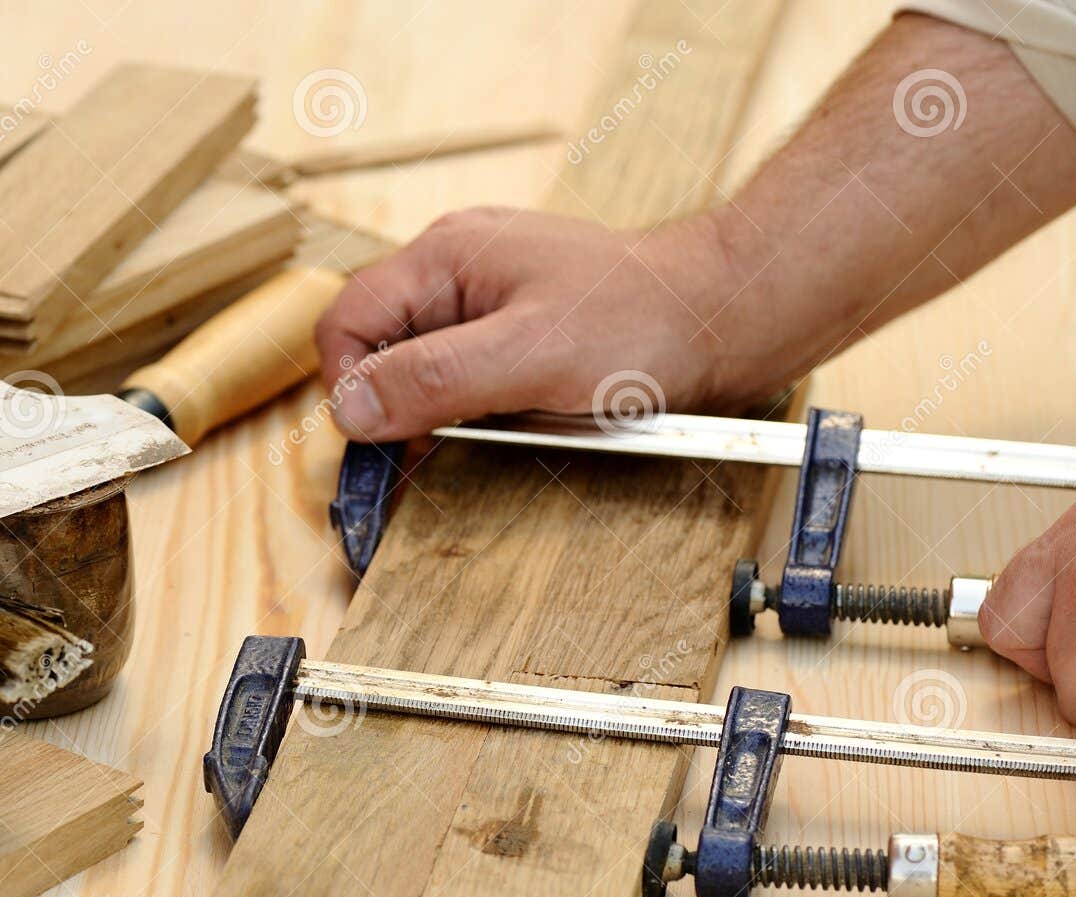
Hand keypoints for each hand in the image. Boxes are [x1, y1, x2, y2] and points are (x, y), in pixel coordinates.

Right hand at [316, 207, 749, 440]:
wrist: (727, 317)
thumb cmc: (644, 322)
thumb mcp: (528, 356)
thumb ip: (434, 379)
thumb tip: (350, 407)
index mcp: (445, 258)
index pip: (347, 321)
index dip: (351, 388)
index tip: (383, 443)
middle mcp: (458, 273)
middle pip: (381, 350)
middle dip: (401, 409)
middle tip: (434, 459)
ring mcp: (491, 303)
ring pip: (427, 373)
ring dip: (447, 418)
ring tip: (495, 437)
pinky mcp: (522, 334)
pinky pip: (473, 381)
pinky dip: (484, 415)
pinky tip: (520, 429)